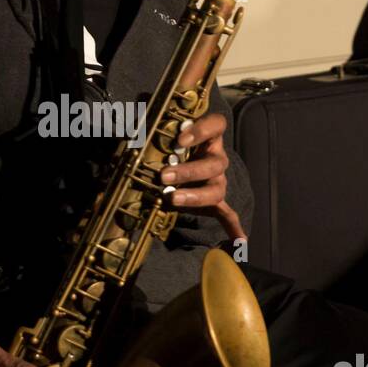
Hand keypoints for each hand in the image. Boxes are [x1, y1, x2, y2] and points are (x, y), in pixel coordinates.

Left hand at [159, 112, 247, 240]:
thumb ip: (151, 128)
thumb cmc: (168, 146)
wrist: (179, 164)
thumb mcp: (159, 134)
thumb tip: (127, 123)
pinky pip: (227, 214)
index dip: (202, 130)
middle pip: (215, 164)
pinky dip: (233, 228)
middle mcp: (216, 158)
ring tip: (172, 198)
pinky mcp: (213, 201)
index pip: (217, 125)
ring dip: (195, 195)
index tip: (180, 140)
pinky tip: (240, 243)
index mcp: (208, 137)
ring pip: (215, 189)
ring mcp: (216, 180)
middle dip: (189, 170)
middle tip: (164, 175)